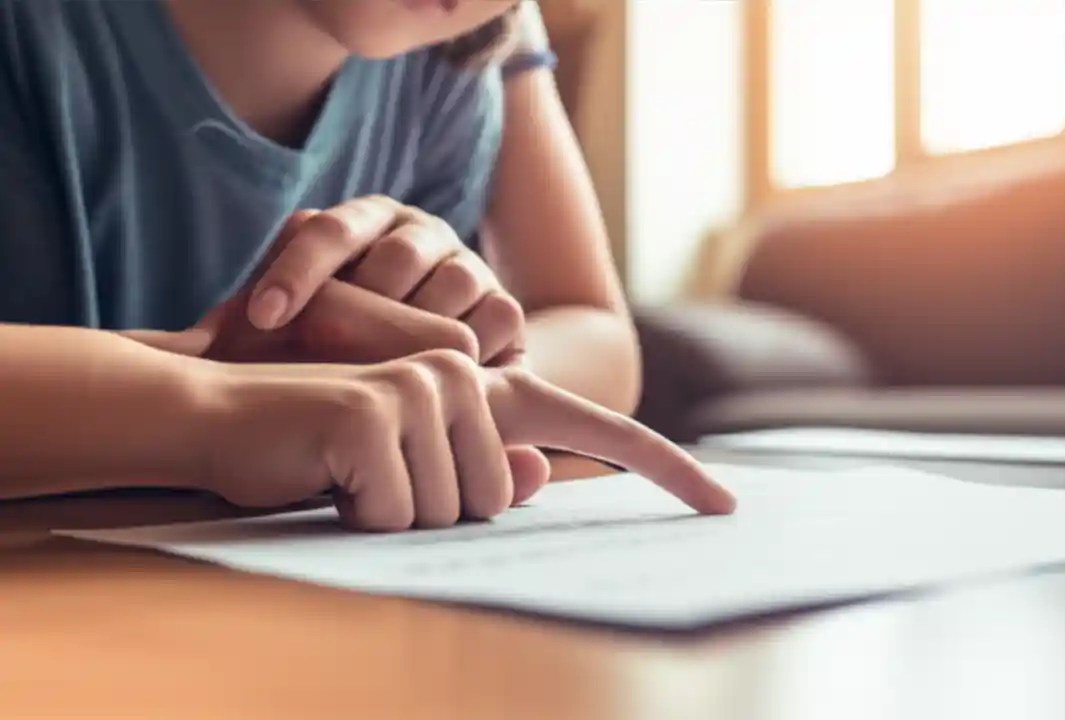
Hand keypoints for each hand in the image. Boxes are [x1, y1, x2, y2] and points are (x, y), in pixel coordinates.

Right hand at [196, 350, 735, 530]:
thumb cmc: (322, 447)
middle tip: (371, 480)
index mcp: (491, 387)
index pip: (598, 430)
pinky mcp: (377, 412)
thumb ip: (480, 468)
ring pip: (448, 514)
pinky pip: (395, 510)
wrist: (228, 416)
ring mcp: (427, 387)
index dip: (668, 470)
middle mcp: (471, 374)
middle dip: (432, 516)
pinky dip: (357, 510)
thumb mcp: (413, 467)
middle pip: (496, 505)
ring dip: (390, 515)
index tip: (728, 507)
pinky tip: (326, 470)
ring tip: (347, 472)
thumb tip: (540, 479)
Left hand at [247, 197, 525, 365]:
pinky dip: (471, 347)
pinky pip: (498, 314)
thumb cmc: (333, 358)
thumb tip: (176, 341)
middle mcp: (417, 233)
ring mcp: (466, 266)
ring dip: (424, 330)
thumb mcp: (280, 336)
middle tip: (333, 359)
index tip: (261, 318)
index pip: (329, 230)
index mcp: (362, 223)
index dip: (297, 272)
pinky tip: (442, 382)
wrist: (428, 381)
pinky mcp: (505, 305)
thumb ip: (231, 330)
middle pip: (398, 255)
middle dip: (369, 307)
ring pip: (453, 280)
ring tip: (389, 378)